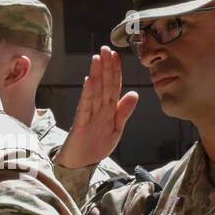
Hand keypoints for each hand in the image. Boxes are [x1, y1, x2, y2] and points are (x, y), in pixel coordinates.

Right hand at [54, 46, 137, 169]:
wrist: (80, 165)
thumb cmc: (95, 146)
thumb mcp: (116, 129)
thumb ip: (124, 112)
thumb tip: (135, 94)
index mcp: (108, 110)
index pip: (113, 86)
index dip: (115, 71)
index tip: (116, 55)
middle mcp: (98, 109)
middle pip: (104, 85)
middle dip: (106, 67)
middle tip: (105, 48)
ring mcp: (88, 116)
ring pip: (95, 92)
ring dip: (97, 75)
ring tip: (97, 58)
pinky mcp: (80, 125)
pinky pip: (85, 108)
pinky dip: (88, 94)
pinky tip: (90, 82)